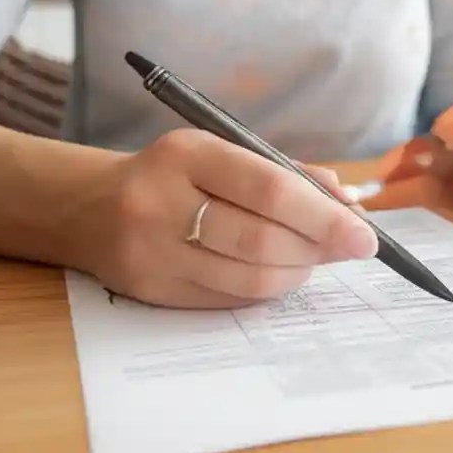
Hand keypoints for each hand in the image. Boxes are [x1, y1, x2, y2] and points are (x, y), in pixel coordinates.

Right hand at [71, 129, 377, 308]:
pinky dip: (266, 289)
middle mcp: (161, 202)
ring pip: (249, 279)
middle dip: (318, 248)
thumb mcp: (221, 152)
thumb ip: (286, 172)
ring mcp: (151, 252)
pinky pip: (227, 300)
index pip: (269, 189)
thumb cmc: (175, 175)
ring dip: (296, 272)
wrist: (88, 206)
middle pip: (262, 240)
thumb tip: (350, 205)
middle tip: (349, 247)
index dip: (324, 216)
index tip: (365, 234)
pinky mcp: (150, 291)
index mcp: (186, 155)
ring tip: (311, 258)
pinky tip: (277, 272)